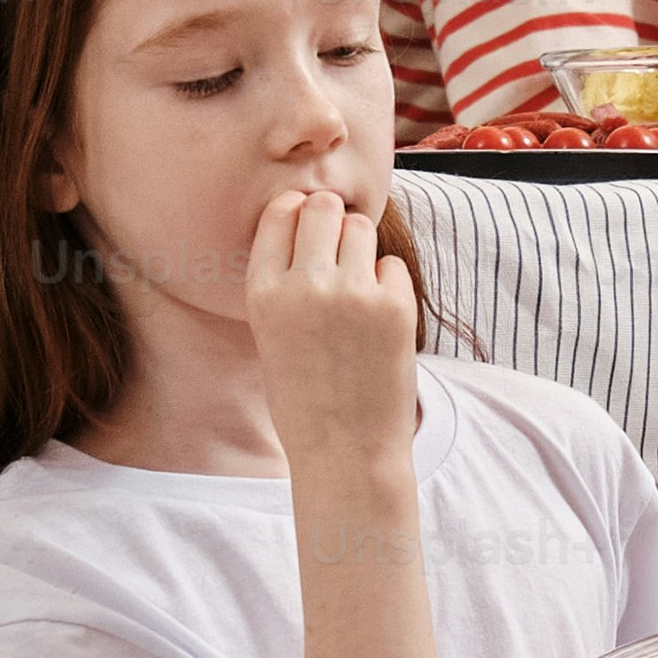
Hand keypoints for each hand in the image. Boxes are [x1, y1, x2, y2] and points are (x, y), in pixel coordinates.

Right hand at [245, 184, 418, 471]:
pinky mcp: (394, 306)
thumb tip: (307, 219)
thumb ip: (284, 283)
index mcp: (263, 294)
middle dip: (332, 219)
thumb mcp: (270, 336)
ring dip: (360, 247)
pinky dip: (388, 283)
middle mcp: (303, 287)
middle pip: (323, 206)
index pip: (280, 212)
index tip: (307, 228)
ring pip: (360, 226)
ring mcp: (351, 294)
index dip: (297, 214)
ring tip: (357, 288)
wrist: (345, 451)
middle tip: (338, 252)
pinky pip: (392, 265)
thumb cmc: (305, 398)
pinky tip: (377, 321)